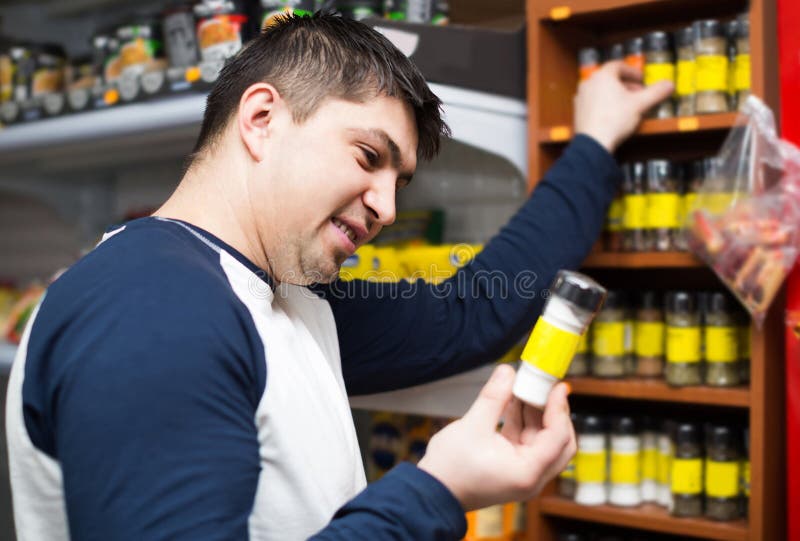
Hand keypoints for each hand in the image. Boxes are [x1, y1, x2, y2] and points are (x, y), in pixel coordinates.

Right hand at [417, 365, 575, 510]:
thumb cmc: (451, 468)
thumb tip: (508, 372)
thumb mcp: (473, 425)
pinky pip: (526, 443)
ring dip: (535, 415)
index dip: (559, 408)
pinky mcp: (512, 470)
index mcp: (528, 472)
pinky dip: (522, 423)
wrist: (432, 492)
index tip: (556, 386)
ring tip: (525, 388)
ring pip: (542, 441)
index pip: (557, 436)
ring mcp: (522, 475)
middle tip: (547, 388)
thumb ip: (494, 397)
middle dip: (553, 413)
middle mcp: (531, 477)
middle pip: (559, 442)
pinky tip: (513, 402)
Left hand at [574, 61, 674, 152]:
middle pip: (610, 78)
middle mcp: (588, 83)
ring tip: (628, 104)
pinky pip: (594, 101)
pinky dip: (605, 103)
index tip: (641, 78)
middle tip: (639, 93)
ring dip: (616, 94)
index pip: (618, 66)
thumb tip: (670, 84)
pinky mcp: (578, 110)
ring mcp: (581, 97)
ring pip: (601, 90)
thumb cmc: (615, 119)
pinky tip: (614, 114)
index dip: (632, 71)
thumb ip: (655, 92)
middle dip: (626, 84)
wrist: (594, 142)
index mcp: (602, 75)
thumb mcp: (640, 104)